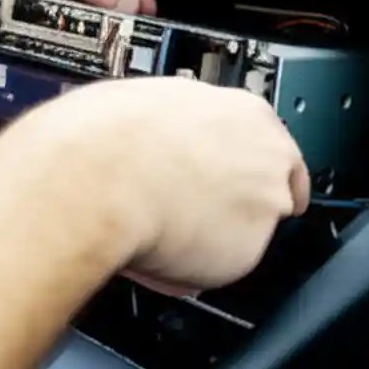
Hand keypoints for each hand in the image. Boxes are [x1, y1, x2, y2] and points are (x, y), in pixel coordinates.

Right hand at [0, 76, 310, 294]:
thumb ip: (180, 122)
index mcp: (246, 110)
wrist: (96, 180)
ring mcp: (264, 204)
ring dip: (219, 233)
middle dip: (241, 200)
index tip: (233, 176)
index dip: (246, 164)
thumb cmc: (106, 136)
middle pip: (272, 184)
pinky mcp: (248, 252)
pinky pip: (223, 263)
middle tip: (196, 207)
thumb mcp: (150, 103)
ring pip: (250, 228)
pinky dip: (200, 265)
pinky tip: (165, 246)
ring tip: (167, 226)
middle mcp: (267, 155)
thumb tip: (164, 132)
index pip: (270, 141)